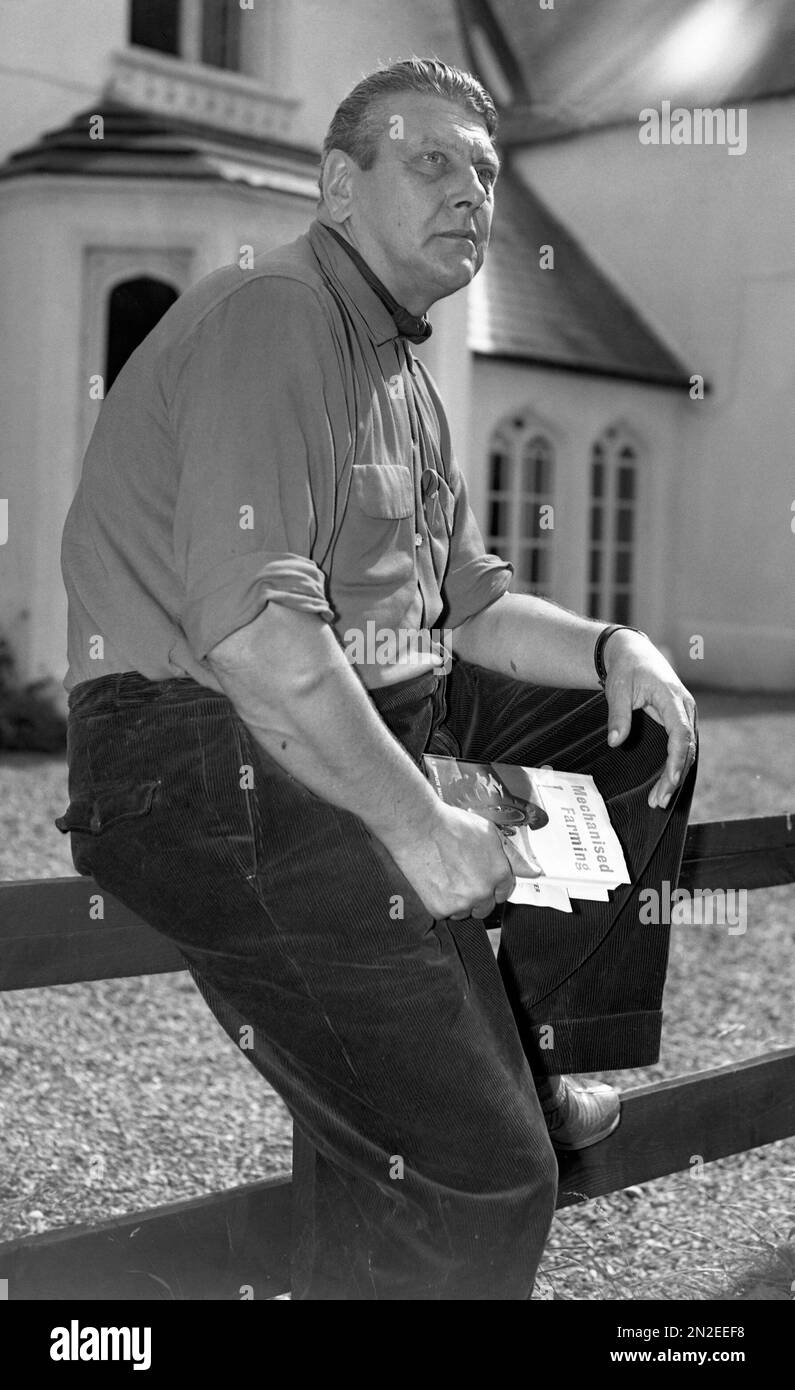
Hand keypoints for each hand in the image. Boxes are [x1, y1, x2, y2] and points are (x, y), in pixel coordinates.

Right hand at [384, 803, 515, 920]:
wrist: (418, 827)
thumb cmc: (452, 825)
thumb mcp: (489, 833)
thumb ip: (513, 856)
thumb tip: (535, 872)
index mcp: (499, 874)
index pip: (503, 892)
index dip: (491, 882)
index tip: (479, 874)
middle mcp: (483, 892)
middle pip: (485, 906)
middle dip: (477, 894)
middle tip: (461, 875)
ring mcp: (462, 903)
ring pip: (465, 912)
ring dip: (459, 901)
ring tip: (446, 876)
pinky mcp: (440, 909)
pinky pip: (445, 912)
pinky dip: (440, 902)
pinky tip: (435, 881)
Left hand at [602, 630, 696, 808]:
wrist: (633, 652)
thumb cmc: (626, 668)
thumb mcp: (617, 689)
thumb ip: (618, 716)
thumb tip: (615, 742)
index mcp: (673, 699)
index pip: (682, 735)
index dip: (677, 760)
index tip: (670, 781)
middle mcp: (685, 708)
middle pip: (687, 749)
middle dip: (675, 777)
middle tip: (659, 801)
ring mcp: (684, 715)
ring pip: (687, 751)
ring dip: (675, 776)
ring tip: (659, 800)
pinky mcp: (678, 720)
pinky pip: (681, 747)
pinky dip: (675, 766)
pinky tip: (665, 784)